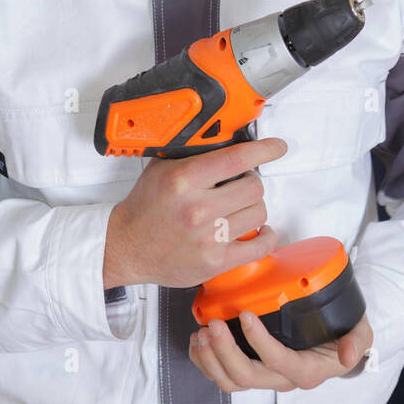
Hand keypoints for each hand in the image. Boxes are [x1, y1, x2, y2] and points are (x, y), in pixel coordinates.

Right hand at [103, 137, 287, 289]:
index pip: (238, 158)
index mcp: (184, 180)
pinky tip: (258, 230)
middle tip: (240, 184)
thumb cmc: (145, 208)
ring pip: (259, 212)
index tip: (276, 147)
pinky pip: (260, 246)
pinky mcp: (215, 262)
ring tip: (239, 207)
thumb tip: (228, 140)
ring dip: (254, 207)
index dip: (265, 150)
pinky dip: (265, 236)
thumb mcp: (162, 169)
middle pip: (254, 186)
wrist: (126, 247)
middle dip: (251, 182)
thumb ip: (194, 154)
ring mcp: (208, 237)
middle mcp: (198, 208)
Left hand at [188, 310, 372, 391]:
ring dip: (211, 359)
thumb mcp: (360, 333)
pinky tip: (199, 342)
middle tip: (214, 324)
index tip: (246, 315)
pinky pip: (223, 376)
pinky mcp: (251, 370)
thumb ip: (358, 342)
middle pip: (246, 377)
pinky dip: (205, 361)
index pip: (279, 362)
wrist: (336, 343)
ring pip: (230, 381)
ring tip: (203, 332)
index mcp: (307, 371)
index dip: (259, 342)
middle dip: (225, 351)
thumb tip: (350, 357)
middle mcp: (282, 379)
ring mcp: (264, 377)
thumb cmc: (344, 335)